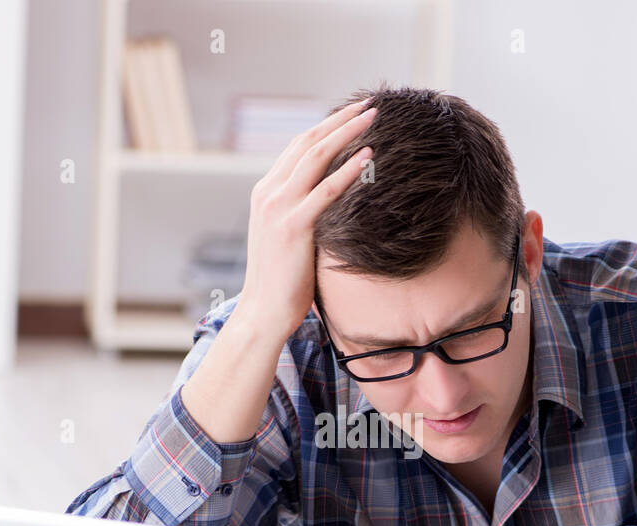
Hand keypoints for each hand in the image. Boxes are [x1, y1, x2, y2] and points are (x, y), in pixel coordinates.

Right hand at [237, 97, 377, 343]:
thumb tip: (332, 201)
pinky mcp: (292, 227)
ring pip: (315, 157)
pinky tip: (368, 156)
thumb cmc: (282, 280)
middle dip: (339, 120)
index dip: (326, 126)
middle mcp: (268, 193)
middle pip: (307, 142)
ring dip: (347, 134)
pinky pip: (324, 192)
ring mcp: (278, 208)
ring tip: (373, 118)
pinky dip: (347, 171)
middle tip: (369, 104)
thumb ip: (303, 212)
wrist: (263, 311)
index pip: (297, 147)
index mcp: (265, 192)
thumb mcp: (288, 236)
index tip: (352, 114)